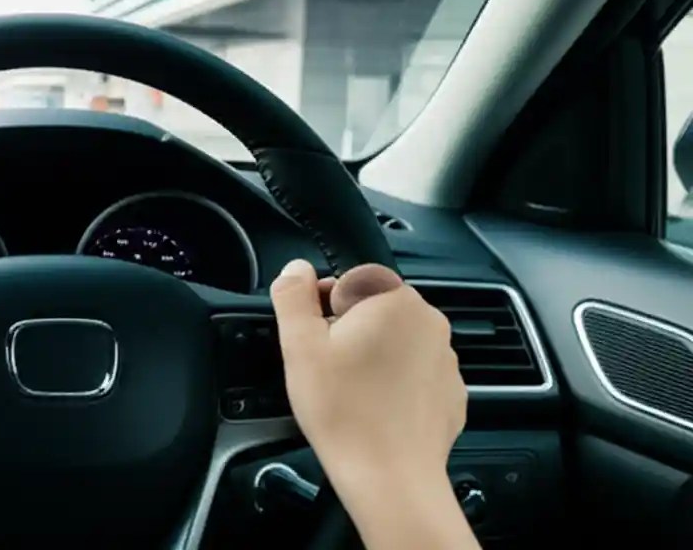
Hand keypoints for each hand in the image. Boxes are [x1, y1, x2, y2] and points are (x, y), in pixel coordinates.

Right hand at [271, 260, 474, 549]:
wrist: (390, 476)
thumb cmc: (344, 411)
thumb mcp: (299, 346)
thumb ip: (293, 296)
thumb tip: (295, 269)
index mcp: (393, 299)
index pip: (350, 279)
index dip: (321, 306)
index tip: (311, 338)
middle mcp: (429, 321)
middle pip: (374, 310)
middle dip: (348, 332)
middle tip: (326, 368)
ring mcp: (445, 358)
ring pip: (395, 342)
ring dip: (371, 357)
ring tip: (349, 392)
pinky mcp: (451, 391)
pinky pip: (414, 374)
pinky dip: (393, 384)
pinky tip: (373, 408)